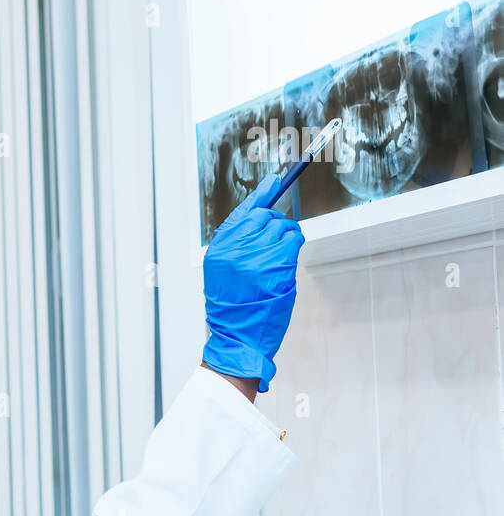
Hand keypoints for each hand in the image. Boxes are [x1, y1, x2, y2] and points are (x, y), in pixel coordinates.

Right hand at [202, 174, 304, 392]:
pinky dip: (294, 243)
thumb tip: (261, 218)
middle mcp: (235, 246)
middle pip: (265, 216)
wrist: (238, 335)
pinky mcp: (276, 262)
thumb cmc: (233, 307)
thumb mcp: (222, 272)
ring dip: (285, 237)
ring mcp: (256, 253)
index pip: (243, 212)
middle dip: (274, 225)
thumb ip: (237, 245)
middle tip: (273, 246)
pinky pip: (293, 238)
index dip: (261, 194)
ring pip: (281, 225)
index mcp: (220, 248)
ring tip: (277, 260)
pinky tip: (287, 259)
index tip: (276, 179)